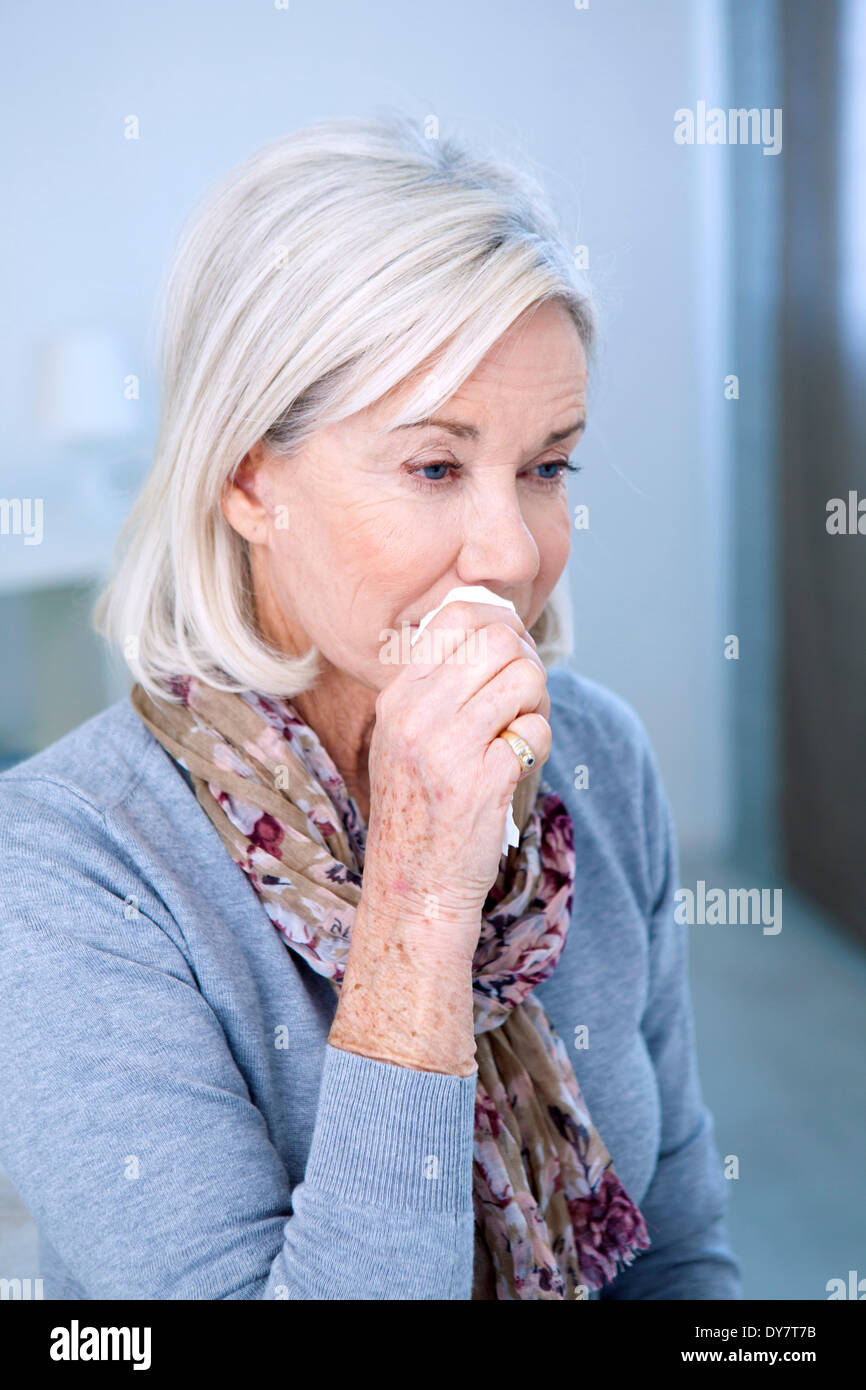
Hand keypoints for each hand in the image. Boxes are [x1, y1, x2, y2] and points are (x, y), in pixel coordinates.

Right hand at [361, 599, 550, 963]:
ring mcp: (449, 748)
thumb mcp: (405, 739)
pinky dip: (538, 745)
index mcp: (398, 697)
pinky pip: (535, 731)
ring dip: (536, 703)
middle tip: (523, 698)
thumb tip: (497, 629)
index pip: (455, 616)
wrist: (414, 886)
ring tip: (519, 733)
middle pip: (499, 640)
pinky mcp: (483, 782)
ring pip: (525, 678)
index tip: (510, 650)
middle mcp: (417, 715)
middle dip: (526, 662)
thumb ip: (437, 686)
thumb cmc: (419, 809)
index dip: (498, 621)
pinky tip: (518, 767)